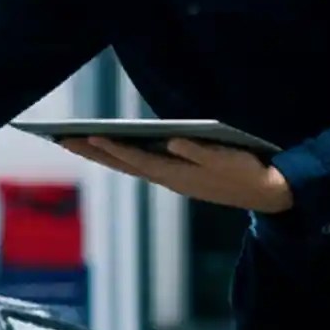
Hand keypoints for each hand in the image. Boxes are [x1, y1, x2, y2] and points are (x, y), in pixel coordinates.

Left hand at [59, 136, 293, 213]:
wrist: (268, 193)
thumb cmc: (247, 171)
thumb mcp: (229, 160)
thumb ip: (201, 151)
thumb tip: (173, 141)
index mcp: (178, 174)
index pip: (136, 158)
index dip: (112, 147)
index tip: (88, 135)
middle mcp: (168, 178)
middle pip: (123, 163)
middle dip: (92, 151)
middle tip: (60, 138)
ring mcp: (171, 179)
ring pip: (128, 166)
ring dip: (101, 154)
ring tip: (74, 141)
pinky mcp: (177, 177)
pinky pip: (140, 166)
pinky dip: (120, 157)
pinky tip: (107, 148)